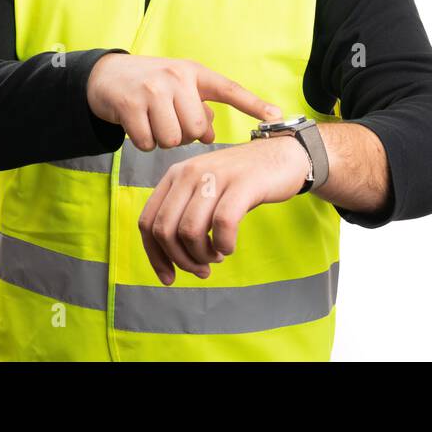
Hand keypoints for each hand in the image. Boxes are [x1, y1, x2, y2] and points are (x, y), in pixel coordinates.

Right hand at [86, 53, 282, 150]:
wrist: (106, 75)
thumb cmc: (151, 85)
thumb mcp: (179, 88)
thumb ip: (199, 108)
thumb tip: (211, 135)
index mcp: (193, 73)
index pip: (228, 89)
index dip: (253, 104)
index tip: (277, 114)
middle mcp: (175, 77)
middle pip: (196, 128)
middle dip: (186, 136)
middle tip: (171, 123)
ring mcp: (152, 89)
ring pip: (173, 139)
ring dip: (164, 140)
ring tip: (154, 123)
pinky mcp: (129, 104)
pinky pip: (148, 142)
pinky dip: (144, 142)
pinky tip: (138, 126)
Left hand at [138, 134, 310, 284]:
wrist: (284, 154)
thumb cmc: (243, 182)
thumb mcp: (205, 190)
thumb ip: (184, 214)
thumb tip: (170, 259)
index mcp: (175, 175)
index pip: (147, 222)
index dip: (155, 256)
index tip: (170, 278)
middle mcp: (189, 172)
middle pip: (165, 230)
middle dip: (181, 260)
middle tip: (202, 269)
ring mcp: (215, 176)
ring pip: (189, 230)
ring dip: (202, 255)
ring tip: (218, 256)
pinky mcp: (243, 183)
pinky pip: (223, 223)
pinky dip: (224, 245)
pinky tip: (230, 247)